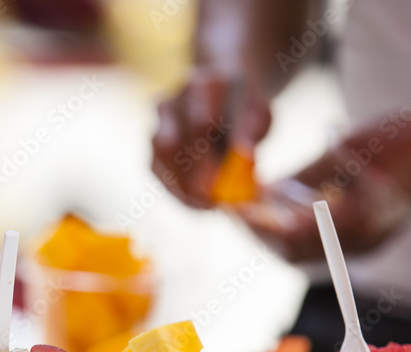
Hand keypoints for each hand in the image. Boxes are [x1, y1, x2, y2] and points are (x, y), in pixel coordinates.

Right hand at [151, 68, 270, 208]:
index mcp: (200, 86)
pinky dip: (175, 190)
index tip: (219, 187)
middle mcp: (172, 102)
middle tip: (211, 204)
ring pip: (160, 160)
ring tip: (206, 206)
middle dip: (190, 179)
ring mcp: (158, 123)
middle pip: (171, 144)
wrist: (221, 91)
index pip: (198, 125)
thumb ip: (250, 133)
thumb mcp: (257, 112)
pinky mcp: (154, 144)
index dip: (207, 161)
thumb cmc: (242, 105)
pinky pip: (157, 171)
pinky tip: (196, 203)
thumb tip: (245, 160)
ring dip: (181, 188)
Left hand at [236, 111, 410, 260]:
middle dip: (258, 234)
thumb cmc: (408, 138)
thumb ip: (305, 174)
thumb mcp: (349, 148)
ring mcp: (366, 246)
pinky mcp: (366, 240)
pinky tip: (276, 212)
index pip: (293, 236)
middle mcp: (362, 243)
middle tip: (232, 211)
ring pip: (304, 255)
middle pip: (293, 253)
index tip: (233, 209)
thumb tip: (260, 190)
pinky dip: (293, 233)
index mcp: (361, 221)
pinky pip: (320, 247)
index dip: (258, 224)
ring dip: (272, 237)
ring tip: (247, 212)